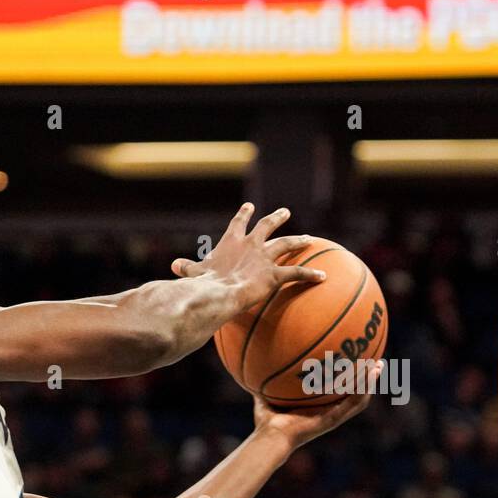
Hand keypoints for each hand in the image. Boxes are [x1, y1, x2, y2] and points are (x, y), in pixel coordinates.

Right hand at [170, 204, 324, 310]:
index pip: (238, 224)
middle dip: (277, 218)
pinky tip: (323, 276)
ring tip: (309, 239)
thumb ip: (187, 268)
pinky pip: (297, 273)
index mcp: (231, 243)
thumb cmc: (204, 284)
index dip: (243, 215)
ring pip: (286, 245)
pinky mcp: (274, 275)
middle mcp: (250, 245)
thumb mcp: (194, 273)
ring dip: (299, 241)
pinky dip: (311, 274)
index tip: (249, 206)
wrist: (218, 292)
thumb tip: (174, 265)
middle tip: (286, 212)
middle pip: (266, 227)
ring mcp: (264, 258)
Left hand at [252, 360, 382, 448]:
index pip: (338, 393)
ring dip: (370, 382)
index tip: (355, 363)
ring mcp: (333, 417)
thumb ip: (265, 381)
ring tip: (379, 366)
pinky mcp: (334, 419)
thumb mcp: (266, 396)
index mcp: (318, 409)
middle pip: (353, 394)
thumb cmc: (266, 423)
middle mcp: (329, 413)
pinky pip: (353, 403)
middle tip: (376, 362)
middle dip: (365, 379)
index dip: (348, 380)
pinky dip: (363, 388)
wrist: (271, 438)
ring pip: (358, 398)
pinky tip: (370, 374)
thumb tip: (256, 362)